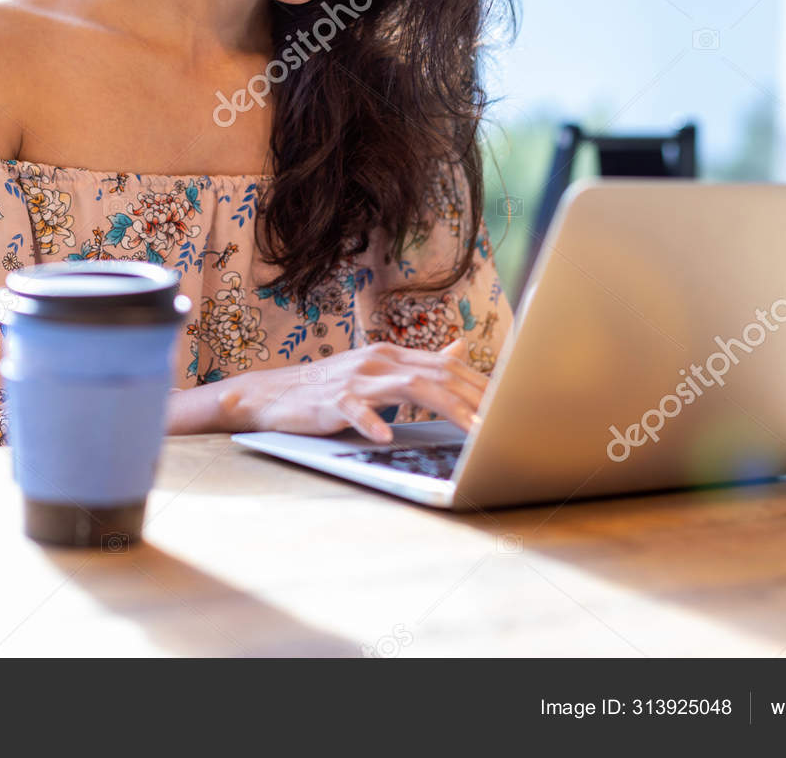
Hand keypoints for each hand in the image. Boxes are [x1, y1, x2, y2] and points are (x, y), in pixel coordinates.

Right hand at [220, 337, 489, 443]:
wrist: (273, 395)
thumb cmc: (329, 388)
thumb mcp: (379, 372)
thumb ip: (420, 363)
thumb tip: (462, 347)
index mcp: (393, 355)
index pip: (448, 367)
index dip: (482, 386)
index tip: (512, 407)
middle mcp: (380, 360)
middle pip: (438, 375)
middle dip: (477, 400)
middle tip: (506, 423)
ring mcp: (356, 378)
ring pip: (410, 387)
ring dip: (447, 409)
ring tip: (474, 431)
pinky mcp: (332, 400)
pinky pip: (356, 410)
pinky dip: (372, 423)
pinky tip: (386, 438)